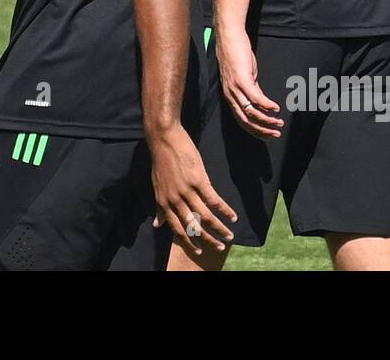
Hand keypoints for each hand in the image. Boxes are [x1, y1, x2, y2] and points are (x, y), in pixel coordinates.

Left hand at [149, 124, 236, 255]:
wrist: (164, 138)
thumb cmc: (161, 161)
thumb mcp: (156, 187)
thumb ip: (159, 207)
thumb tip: (157, 225)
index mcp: (164, 202)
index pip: (177, 228)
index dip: (188, 242)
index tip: (199, 251)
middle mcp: (175, 199)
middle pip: (194, 226)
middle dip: (208, 239)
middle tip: (220, 248)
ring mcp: (187, 190)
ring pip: (206, 215)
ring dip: (220, 227)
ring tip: (230, 235)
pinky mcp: (198, 179)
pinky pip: (214, 200)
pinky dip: (225, 210)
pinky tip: (233, 216)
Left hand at [216, 27, 283, 138]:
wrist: (230, 37)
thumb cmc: (237, 54)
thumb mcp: (244, 76)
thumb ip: (252, 89)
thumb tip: (262, 102)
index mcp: (230, 96)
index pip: (241, 120)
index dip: (255, 130)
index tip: (267, 135)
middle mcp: (230, 95)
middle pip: (246, 120)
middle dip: (262, 130)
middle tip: (276, 134)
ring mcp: (235, 88)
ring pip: (251, 112)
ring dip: (267, 120)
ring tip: (279, 123)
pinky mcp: (241, 79)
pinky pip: (255, 97)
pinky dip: (267, 105)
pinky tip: (276, 108)